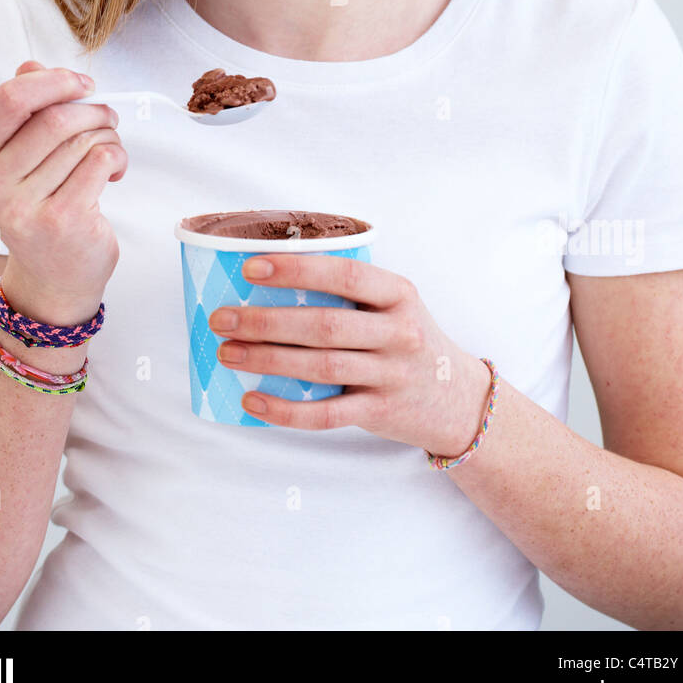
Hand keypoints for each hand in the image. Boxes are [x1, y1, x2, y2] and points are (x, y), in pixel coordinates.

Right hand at [0, 60, 127, 321]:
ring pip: (81, 139)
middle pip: (52, 118)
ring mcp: (22, 207)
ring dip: (108, 135)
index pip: (8, 99)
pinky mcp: (61, 220)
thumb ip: (25, 110)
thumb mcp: (22, 158)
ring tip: (109, 150)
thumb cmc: (42, 204)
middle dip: (91, 110)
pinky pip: (100, 160)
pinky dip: (117, 156)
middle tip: (108, 118)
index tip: (81, 85)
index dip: (53, 82)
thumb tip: (33, 66)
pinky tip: (113, 172)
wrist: (55, 276)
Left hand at [209, 251, 491, 456]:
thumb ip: (349, 294)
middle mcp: (399, 332)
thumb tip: (268, 283)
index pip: (345, 274)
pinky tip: (253, 399)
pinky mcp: (381, 413)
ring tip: (227, 353)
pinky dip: (285, 409)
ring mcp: (392, 375)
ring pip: (321, 367)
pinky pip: (326, 414)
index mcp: (399, 294)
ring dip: (267, 359)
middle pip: (325, 325)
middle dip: (266, 321)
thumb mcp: (394, 306)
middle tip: (223, 318)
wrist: (459, 399)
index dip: (297, 269)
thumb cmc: (407, 341)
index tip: (251, 268)